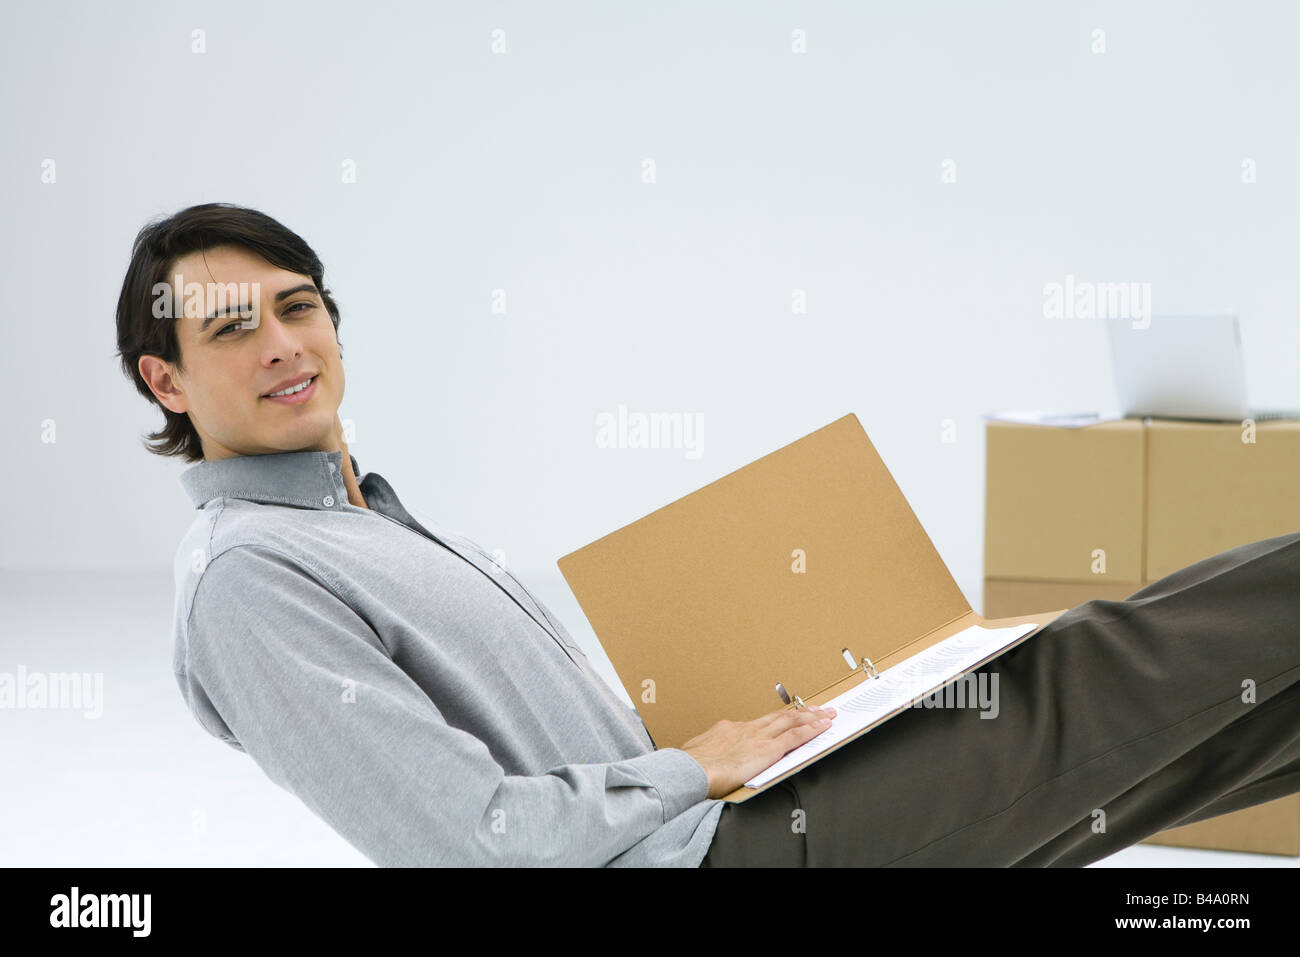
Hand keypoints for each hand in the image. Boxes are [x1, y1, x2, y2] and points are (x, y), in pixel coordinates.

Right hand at [679, 705, 837, 798]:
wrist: (690, 769)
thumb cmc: (689, 766)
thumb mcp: (694, 754)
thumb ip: (704, 754)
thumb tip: (701, 759)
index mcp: (728, 729)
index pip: (758, 723)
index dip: (774, 720)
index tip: (783, 717)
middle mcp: (746, 728)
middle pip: (778, 717)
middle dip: (799, 712)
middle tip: (815, 708)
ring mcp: (759, 737)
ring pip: (791, 722)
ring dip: (811, 717)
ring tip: (826, 714)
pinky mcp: (769, 749)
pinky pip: (796, 737)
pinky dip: (813, 730)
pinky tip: (824, 727)